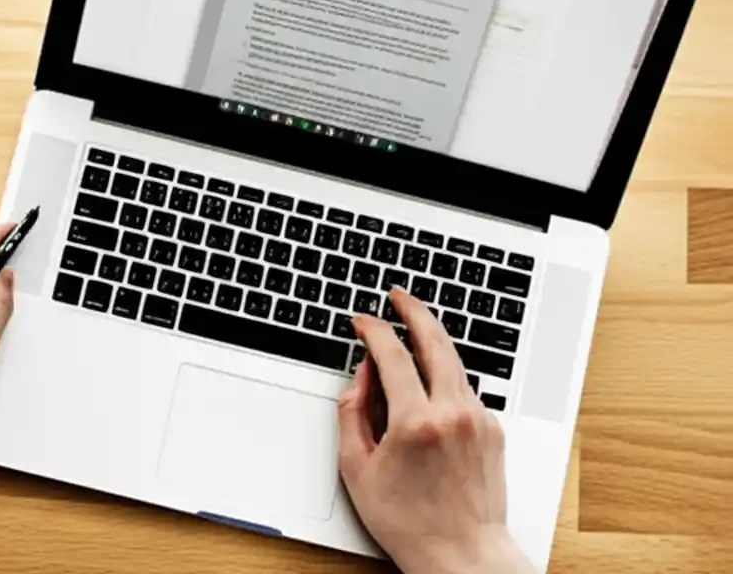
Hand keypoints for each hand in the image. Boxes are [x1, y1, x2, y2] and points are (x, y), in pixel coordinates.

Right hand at [337, 289, 533, 573]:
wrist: (462, 554)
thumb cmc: (408, 521)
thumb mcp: (356, 469)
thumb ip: (351, 413)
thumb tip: (360, 376)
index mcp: (416, 423)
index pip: (392, 356)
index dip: (374, 330)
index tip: (363, 320)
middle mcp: (453, 414)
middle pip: (435, 341)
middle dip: (414, 310)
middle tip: (399, 296)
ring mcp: (478, 420)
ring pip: (454, 362)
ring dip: (432, 339)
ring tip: (413, 329)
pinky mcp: (493, 429)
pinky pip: (464, 388)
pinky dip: (445, 376)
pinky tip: (429, 382)